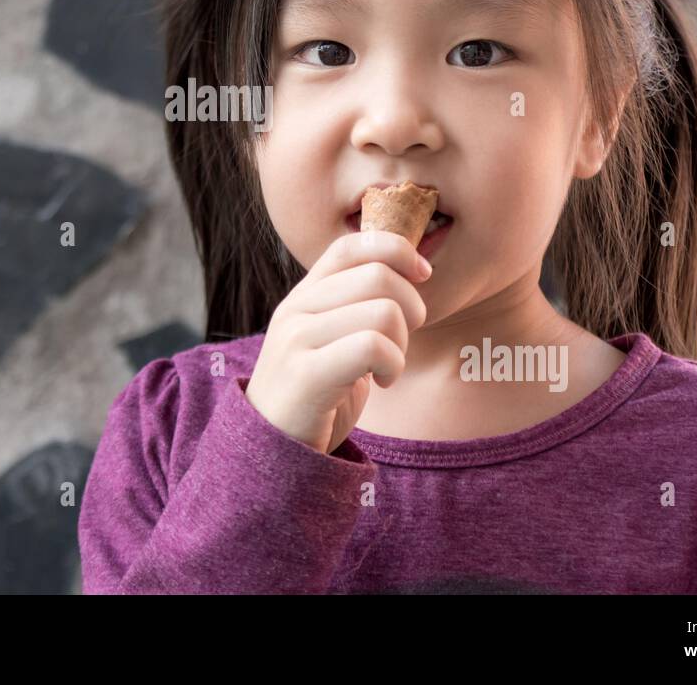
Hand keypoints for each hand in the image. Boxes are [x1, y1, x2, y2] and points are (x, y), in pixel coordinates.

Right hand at [245, 230, 429, 454]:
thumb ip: (355, 305)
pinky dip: (394, 364)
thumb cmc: (317, 394)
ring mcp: (297, 339)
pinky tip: (384, 382)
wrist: (273, 451)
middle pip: (378, 275)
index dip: (396, 249)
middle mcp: (295, 309)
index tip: (422, 275)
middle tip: (402, 341)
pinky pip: (373, 346)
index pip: (350, 245)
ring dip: (402, 343)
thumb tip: (410, 270)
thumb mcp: (331, 339)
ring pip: (382, 311)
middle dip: (411, 307)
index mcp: (303, 295)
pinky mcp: (307, 374)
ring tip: (389, 366)